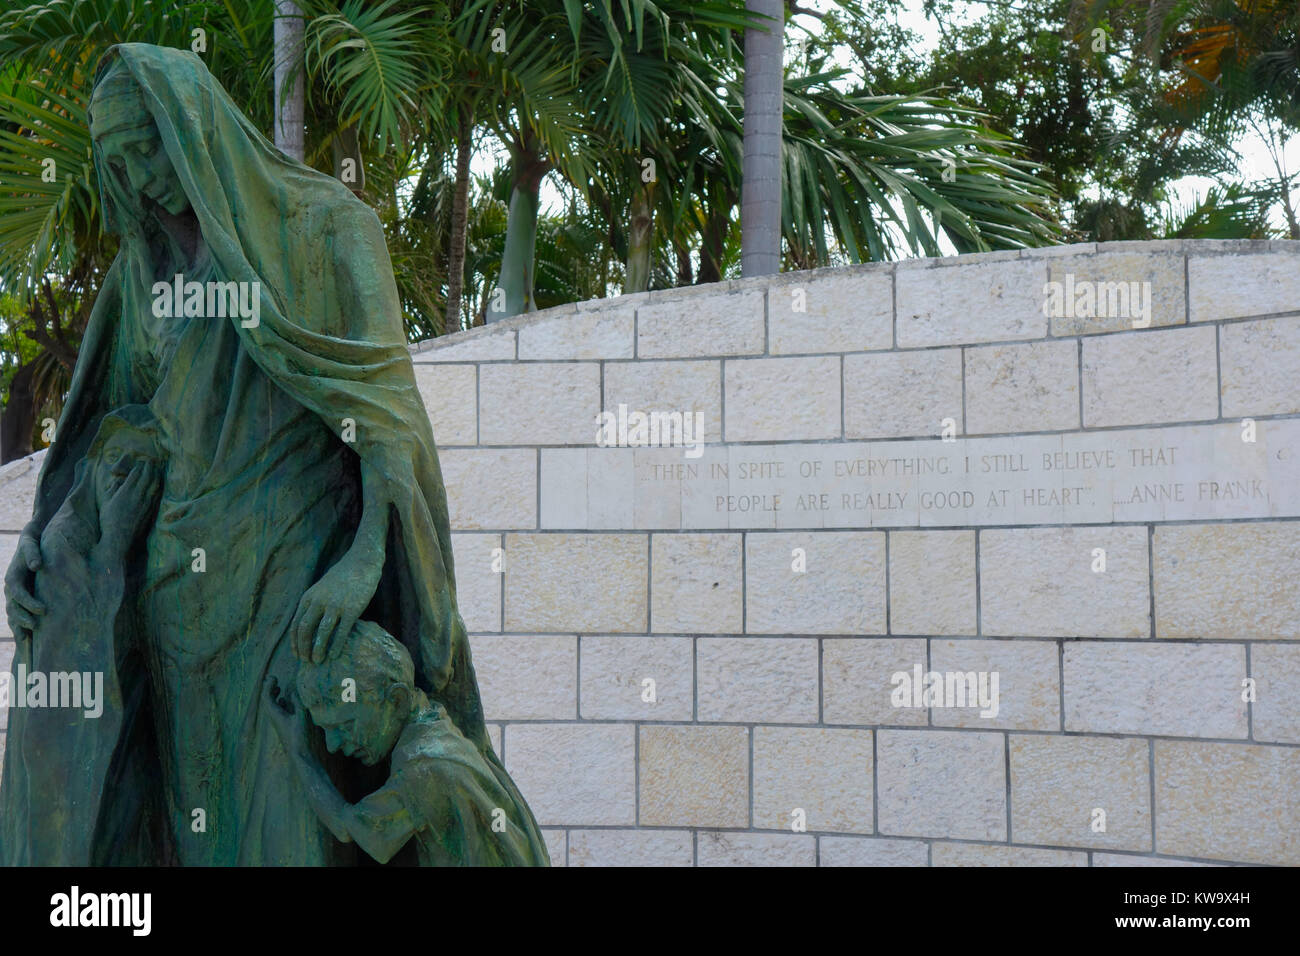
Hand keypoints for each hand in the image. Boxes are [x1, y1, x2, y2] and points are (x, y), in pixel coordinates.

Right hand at [4, 525, 44, 641]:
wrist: (30, 545)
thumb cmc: (33, 545)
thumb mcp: (31, 544)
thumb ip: (32, 553)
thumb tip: (36, 565)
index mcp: (12, 578)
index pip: (18, 594)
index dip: (29, 603)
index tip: (43, 610)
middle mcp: (10, 589)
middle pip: (13, 608)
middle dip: (23, 618)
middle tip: (36, 626)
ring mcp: (14, 597)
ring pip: (13, 615)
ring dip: (19, 626)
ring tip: (29, 639)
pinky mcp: (20, 601)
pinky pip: (16, 617)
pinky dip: (20, 628)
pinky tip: (27, 641)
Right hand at [95, 458, 160, 556]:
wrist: (121, 539)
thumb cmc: (109, 521)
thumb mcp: (106, 503)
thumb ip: (112, 490)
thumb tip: (118, 481)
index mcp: (126, 491)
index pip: (135, 474)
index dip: (139, 465)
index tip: (141, 459)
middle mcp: (138, 495)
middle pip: (147, 476)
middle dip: (150, 466)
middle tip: (152, 459)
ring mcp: (147, 502)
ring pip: (155, 484)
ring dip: (156, 474)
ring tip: (157, 468)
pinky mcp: (152, 510)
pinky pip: (157, 494)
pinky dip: (159, 486)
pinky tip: (159, 483)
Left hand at [265, 673, 308, 746]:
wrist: (299, 755)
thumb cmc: (299, 736)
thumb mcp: (301, 716)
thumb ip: (297, 702)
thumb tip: (292, 690)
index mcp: (275, 714)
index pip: (266, 697)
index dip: (268, 685)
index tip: (273, 677)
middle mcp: (274, 718)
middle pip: (267, 701)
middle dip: (269, 689)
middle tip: (273, 679)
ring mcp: (279, 722)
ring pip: (273, 706)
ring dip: (275, 696)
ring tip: (279, 688)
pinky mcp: (284, 726)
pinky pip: (279, 711)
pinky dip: (281, 703)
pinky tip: (285, 702)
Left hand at [290, 548, 381, 663]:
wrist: (362, 562)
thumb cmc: (342, 577)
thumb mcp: (320, 588)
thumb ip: (314, 605)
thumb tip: (310, 627)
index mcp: (309, 597)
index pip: (296, 624)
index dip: (295, 642)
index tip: (296, 655)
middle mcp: (319, 601)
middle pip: (305, 630)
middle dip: (303, 648)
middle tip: (306, 661)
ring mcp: (335, 605)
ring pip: (322, 633)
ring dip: (317, 650)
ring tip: (317, 661)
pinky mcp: (352, 609)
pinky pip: (341, 632)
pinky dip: (336, 646)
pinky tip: (333, 655)